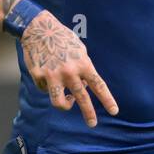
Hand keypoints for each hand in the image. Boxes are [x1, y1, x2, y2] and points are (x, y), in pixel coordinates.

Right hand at [22, 11, 117, 126]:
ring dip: (65, 105)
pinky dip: (48, 86)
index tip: (114, 111)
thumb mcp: (79, 50)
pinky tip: (47, 74)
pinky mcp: (38, 75)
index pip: (98, 85)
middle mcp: (69, 71)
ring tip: (68, 102)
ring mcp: (53, 75)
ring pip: (59, 101)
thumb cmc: (62, 39)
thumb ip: (83, 68)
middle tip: (93, 124)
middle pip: (81, 98)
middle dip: (88, 113)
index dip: (107, 99)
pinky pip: (45, 89)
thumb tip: (84, 87)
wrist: (38, 28)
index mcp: (82, 64)